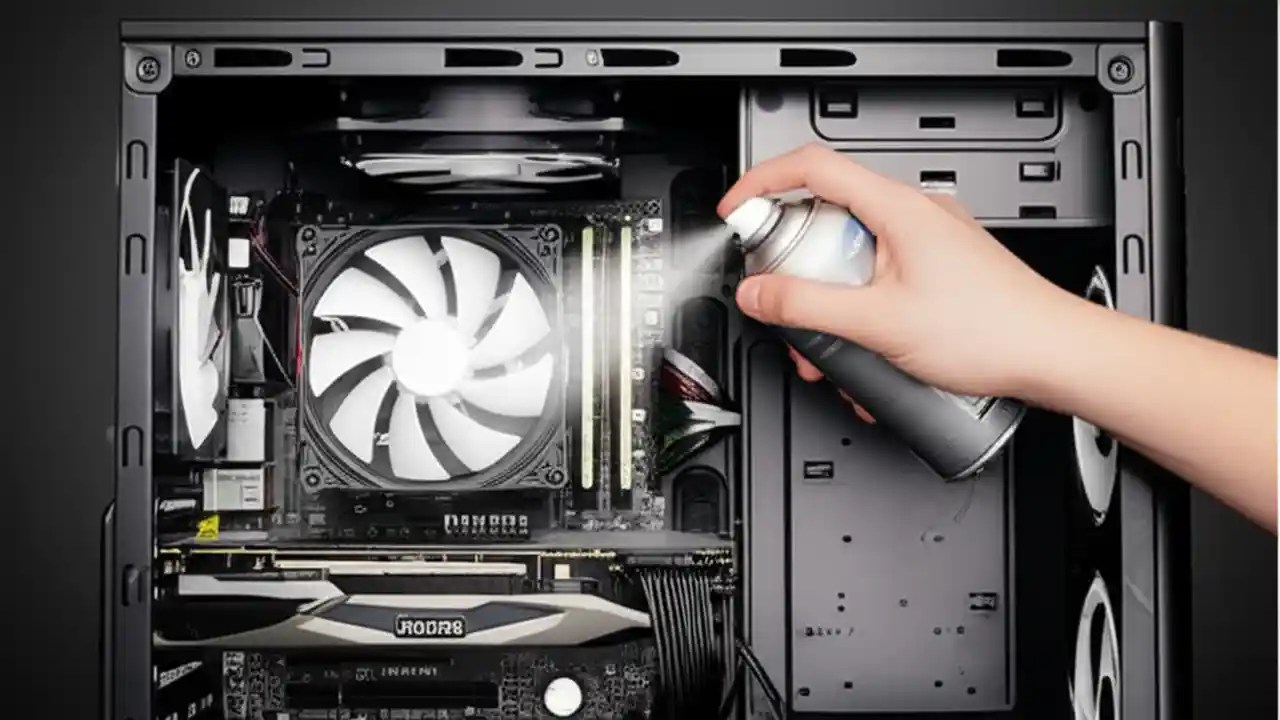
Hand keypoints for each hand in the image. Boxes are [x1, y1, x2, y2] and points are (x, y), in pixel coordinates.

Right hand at [719, 143, 1087, 402]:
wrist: (1056, 356)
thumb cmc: (993, 331)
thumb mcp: (880, 323)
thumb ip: (808, 307)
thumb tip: (758, 293)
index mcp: (898, 208)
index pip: (812, 167)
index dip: (763, 183)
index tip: (736, 212)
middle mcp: (914, 215)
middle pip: (826, 221)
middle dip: (797, 273)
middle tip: (788, 307)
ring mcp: (928, 242)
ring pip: (852, 258)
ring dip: (830, 306)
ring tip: (836, 351)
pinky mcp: (939, 271)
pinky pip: (879, 279)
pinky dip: (861, 313)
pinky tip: (869, 355)